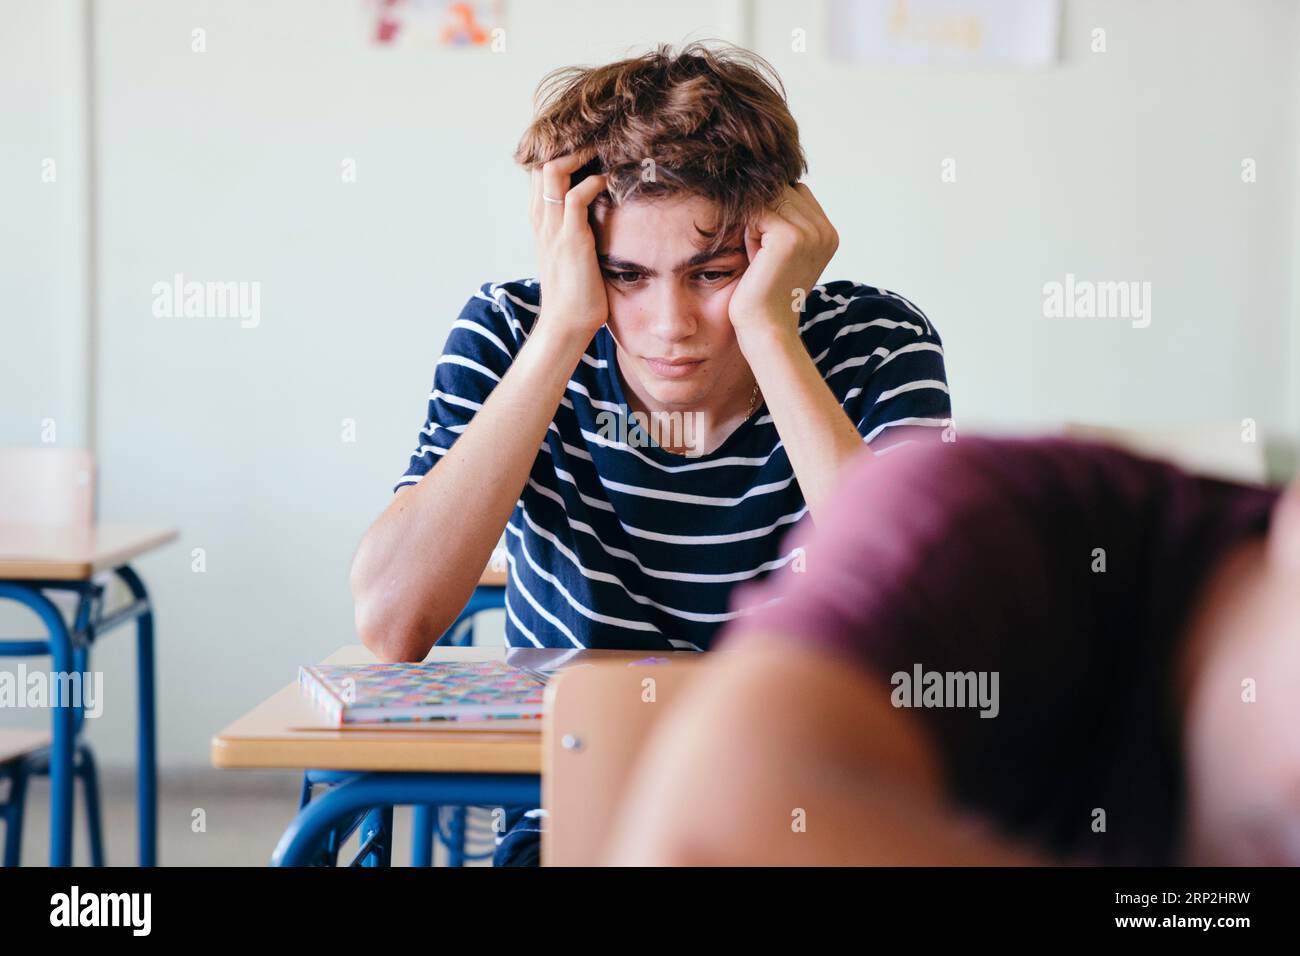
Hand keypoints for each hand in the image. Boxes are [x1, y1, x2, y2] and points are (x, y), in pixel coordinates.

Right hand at [529, 150, 609, 344]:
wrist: (566, 324)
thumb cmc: (575, 292)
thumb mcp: (570, 251)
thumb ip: (576, 228)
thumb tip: (599, 212)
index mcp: (539, 220)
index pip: (538, 170)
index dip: (559, 151)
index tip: (586, 144)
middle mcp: (541, 219)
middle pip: (541, 161)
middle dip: (568, 144)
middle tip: (597, 140)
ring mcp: (553, 228)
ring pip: (553, 170)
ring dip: (580, 155)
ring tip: (603, 151)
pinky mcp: (571, 239)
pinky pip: (576, 196)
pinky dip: (594, 182)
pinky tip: (610, 181)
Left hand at [728, 183, 838, 339]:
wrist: (765, 328)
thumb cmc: (764, 293)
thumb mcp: (779, 252)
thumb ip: (783, 221)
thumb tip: (763, 183)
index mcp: (828, 234)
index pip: (796, 193)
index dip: (773, 212)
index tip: (766, 248)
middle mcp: (825, 231)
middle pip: (783, 191)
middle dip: (763, 214)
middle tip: (760, 253)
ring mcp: (811, 233)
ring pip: (770, 199)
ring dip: (755, 223)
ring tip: (757, 255)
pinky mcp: (790, 237)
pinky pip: (758, 212)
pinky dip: (748, 232)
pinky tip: (753, 258)